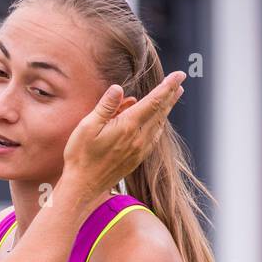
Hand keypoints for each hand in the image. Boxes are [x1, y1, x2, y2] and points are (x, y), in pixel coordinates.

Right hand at [60, 70, 186, 207]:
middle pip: (160, 112)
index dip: (167, 86)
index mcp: (127, 127)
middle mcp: (138, 138)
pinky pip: (153, 138)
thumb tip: (118, 88)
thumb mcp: (87, 126)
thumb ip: (106, 107)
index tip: (179, 75)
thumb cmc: (81, 156)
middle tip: (180, 82)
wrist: (83, 186)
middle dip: (171, 95)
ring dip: (166, 109)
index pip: (153, 101)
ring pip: (158, 125)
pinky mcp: (137, 159)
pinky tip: (158, 122)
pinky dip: (159, 125)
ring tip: (172, 97)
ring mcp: (139, 150)